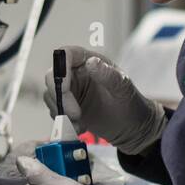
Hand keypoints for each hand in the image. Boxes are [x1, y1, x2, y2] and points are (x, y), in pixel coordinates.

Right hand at [43, 46, 165, 154]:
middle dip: (60, 97)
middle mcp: (78, 73)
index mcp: (91, 61)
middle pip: (53, 77)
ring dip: (61, 112)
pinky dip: (63, 121)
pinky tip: (80, 127)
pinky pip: (55, 111)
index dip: (60, 68)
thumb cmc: (133, 106)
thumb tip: (91, 63)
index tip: (64, 87)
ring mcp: (72, 90)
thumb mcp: (124, 90)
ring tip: (80, 123)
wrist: (133, 130)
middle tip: (75, 114)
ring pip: (51, 95)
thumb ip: (109, 75)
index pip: (67, 54)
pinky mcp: (68, 107)